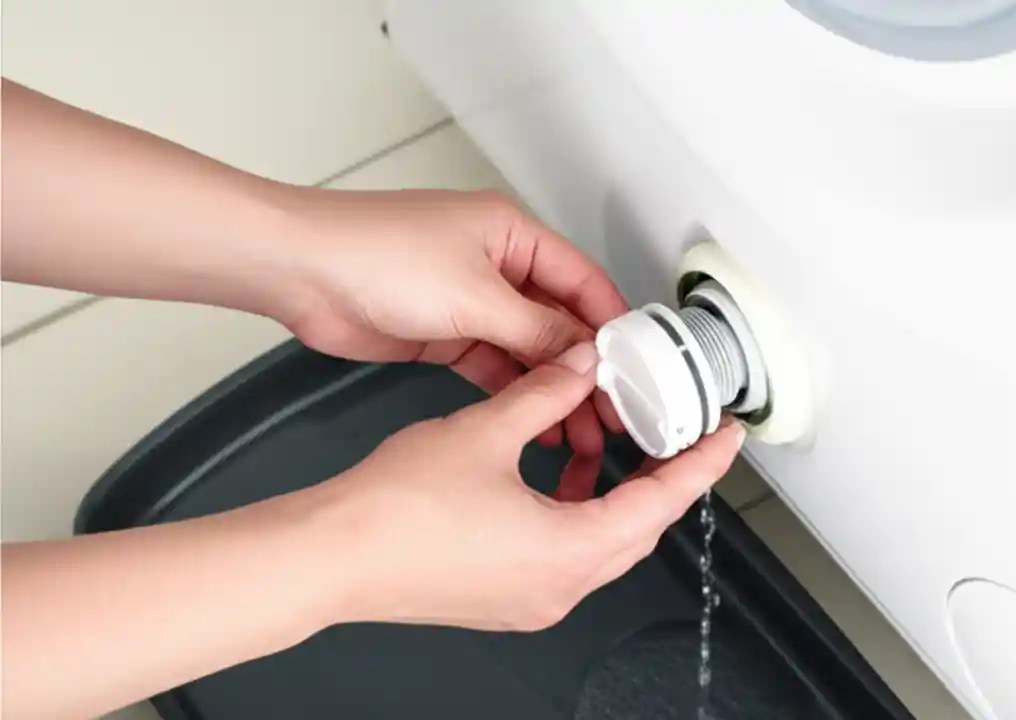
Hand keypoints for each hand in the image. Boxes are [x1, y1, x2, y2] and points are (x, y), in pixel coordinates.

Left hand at [278, 187, 628, 451]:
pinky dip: (515, 391)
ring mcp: (469, 299)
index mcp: (513, 234)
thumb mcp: (475, 296)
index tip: (635, 367)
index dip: (612, 326)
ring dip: (552, 386)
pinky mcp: (444, 332)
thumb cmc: (373, 251)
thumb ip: (535, 330)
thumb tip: (583, 353)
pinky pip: (494, 364)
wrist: (300, 271)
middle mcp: (496, 264)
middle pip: (558, 320)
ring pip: (528, 349)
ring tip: (578, 429)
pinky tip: (536, 419)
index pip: (583, 282)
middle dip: (585, 367)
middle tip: (610, 410)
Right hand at [304, 342, 744, 630]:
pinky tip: (557, 479)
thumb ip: (546, 391)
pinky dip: (576, 517)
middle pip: (639, 530)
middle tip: (680, 435)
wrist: (331, 556)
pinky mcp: (503, 599)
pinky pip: (565, 558)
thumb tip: (582, 363)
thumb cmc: (395, 510)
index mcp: (570, 551)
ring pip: (602, 545)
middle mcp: (559, 588)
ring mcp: (530, 601)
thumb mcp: (488, 430)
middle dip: (665, 479)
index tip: (727, 438)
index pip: (662, 502)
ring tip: (614, 446)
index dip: (702, 464)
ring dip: (615, 496)